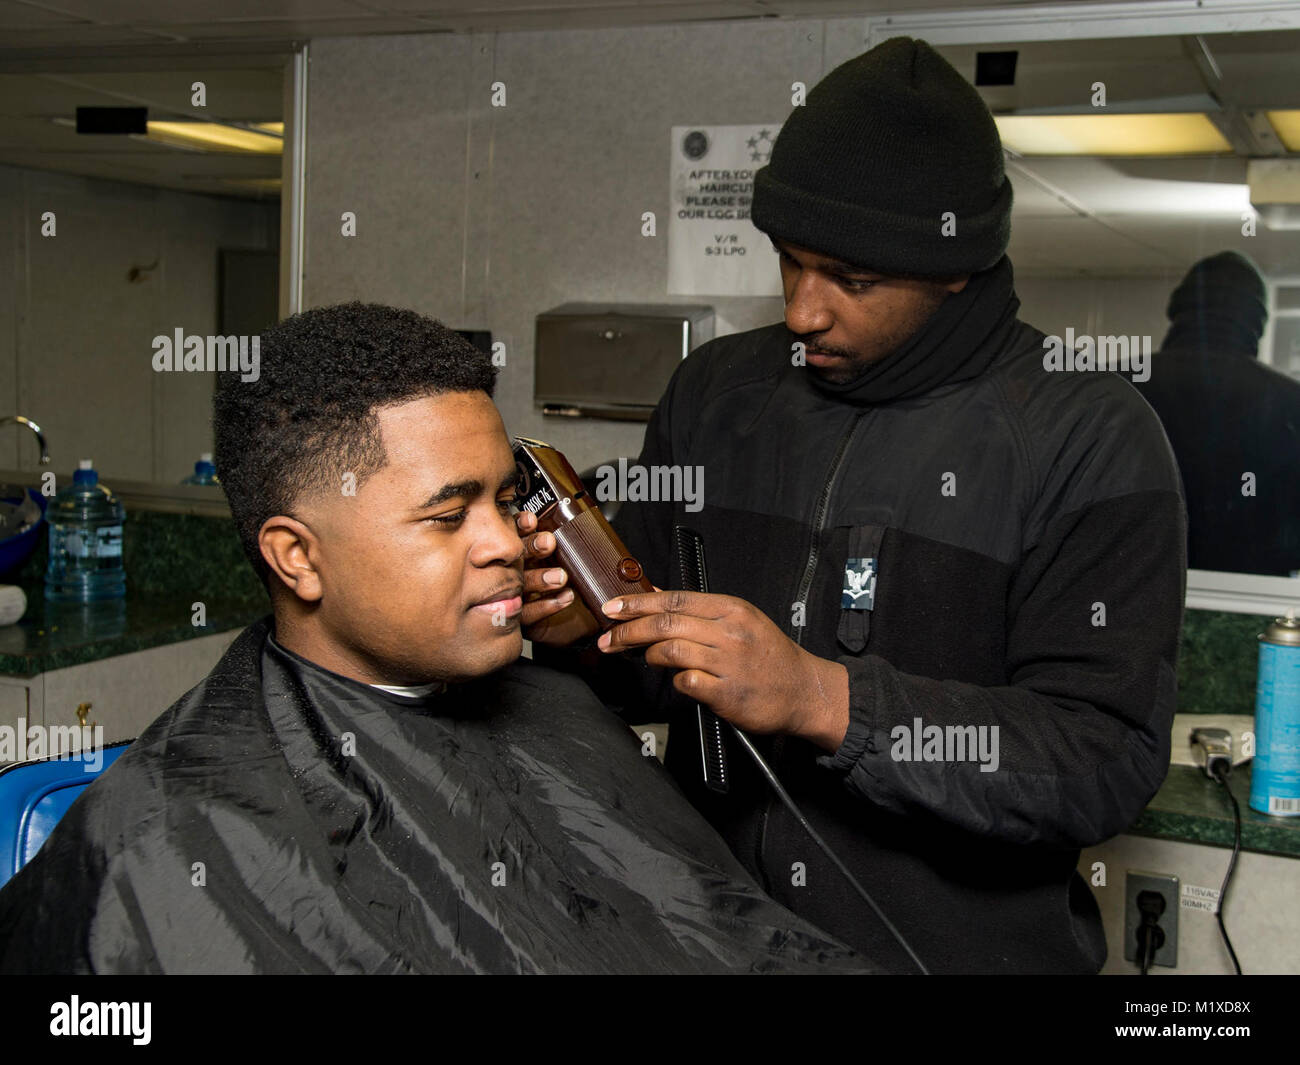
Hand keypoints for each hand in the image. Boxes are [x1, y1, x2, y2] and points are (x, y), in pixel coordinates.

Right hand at [515, 509, 599, 645]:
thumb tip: (579, 520)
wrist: (579, 620)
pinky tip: (565, 597)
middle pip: (515, 558)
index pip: (516, 535)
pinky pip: (528, 613)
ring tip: (562, 576)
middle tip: (549, 542)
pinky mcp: (520, 618)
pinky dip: (546, 605)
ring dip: (541, 578)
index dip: (521, 526)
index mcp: (522, 552)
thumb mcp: (569, 558)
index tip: (532, 520)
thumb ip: (565, 542)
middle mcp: (515, 572)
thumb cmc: (573, 581)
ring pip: (521, 585)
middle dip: (532, 547)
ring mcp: (514, 596)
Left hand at [596, 590, 849, 751]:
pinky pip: (686, 682)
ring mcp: (728, 662)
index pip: (674, 599)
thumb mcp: (740, 620)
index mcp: (730, 608)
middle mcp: (729, 631)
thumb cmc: (768, 655)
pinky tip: (680, 681)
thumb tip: (655, 595)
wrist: (804, 691)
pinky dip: (676, 682)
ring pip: (670, 651)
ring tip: (645, 660)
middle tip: (608, 638)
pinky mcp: (727, 693)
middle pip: (665, 623)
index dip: (637, 602)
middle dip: (628, 630)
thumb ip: (698, 609)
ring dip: (649, 656)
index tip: (612, 607)